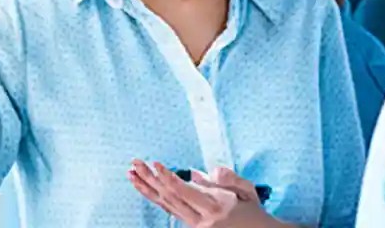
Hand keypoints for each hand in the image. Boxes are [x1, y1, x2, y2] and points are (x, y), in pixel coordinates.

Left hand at [129, 162, 278, 227]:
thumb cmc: (252, 210)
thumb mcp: (246, 190)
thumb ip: (226, 179)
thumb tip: (199, 173)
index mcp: (215, 207)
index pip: (184, 192)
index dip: (168, 177)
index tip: (156, 163)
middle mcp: (201, 220)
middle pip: (169, 198)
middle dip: (150, 179)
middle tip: (135, 163)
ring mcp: (195, 225)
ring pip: (165, 205)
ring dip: (147, 188)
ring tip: (132, 173)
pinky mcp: (192, 226)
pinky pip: (169, 210)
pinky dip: (154, 197)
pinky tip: (144, 187)